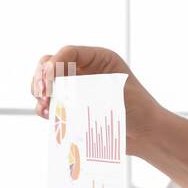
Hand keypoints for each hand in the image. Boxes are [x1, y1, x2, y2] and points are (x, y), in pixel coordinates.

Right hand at [30, 45, 162, 152]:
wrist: (146, 134)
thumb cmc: (139, 109)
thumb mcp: (115, 93)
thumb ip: (86, 89)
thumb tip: (57, 92)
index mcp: (99, 59)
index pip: (69, 53)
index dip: (55, 63)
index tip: (49, 79)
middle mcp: (85, 70)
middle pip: (51, 64)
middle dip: (42, 76)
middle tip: (42, 92)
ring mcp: (77, 88)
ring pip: (46, 83)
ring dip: (40, 93)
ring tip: (44, 106)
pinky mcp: (73, 106)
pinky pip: (51, 103)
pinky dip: (45, 108)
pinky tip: (47, 115)